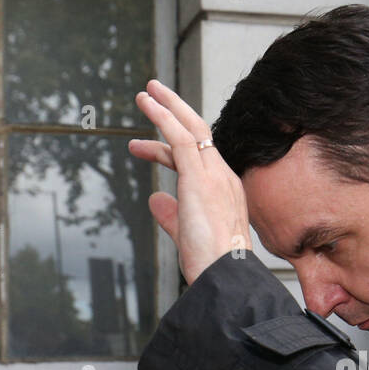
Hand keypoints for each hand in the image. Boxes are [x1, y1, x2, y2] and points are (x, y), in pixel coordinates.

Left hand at [128, 79, 251, 283]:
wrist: (224, 275)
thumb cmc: (211, 264)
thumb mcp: (186, 235)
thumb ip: (171, 215)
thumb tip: (155, 200)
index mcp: (223, 192)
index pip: (196, 159)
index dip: (169, 149)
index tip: (145, 148)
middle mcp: (222, 178)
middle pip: (199, 134)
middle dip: (175, 112)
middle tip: (152, 96)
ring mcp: (214, 176)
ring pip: (191, 129)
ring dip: (166, 107)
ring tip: (144, 94)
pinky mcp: (200, 178)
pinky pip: (181, 138)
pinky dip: (163, 117)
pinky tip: (148, 104)